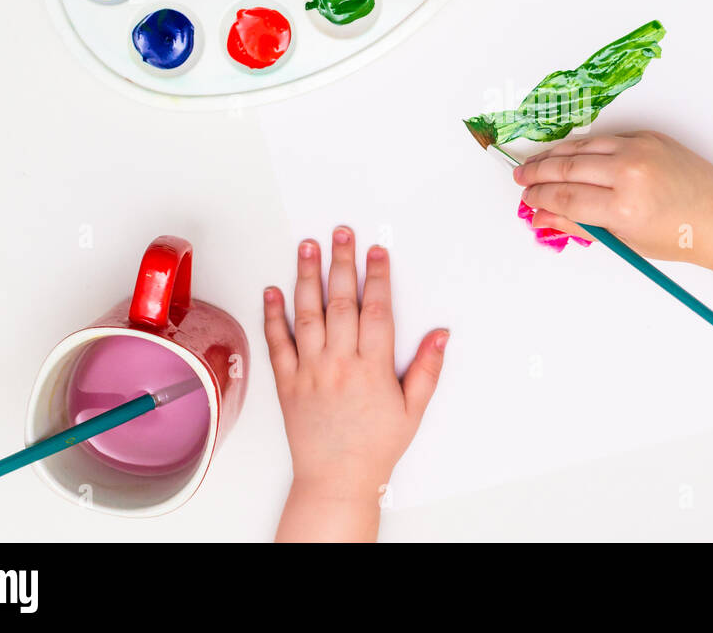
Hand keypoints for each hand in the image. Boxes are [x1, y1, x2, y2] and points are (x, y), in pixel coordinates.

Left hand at [263, 228, 447, 540]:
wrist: (336, 480)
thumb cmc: (375, 447)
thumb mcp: (413, 409)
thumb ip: (427, 368)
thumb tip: (441, 334)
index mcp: (373, 368)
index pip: (376, 310)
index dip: (378, 276)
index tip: (377, 251)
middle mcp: (339, 364)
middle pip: (341, 302)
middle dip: (342, 262)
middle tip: (341, 232)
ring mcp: (310, 372)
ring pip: (307, 314)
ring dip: (306, 277)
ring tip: (306, 246)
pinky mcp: (287, 383)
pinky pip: (277, 343)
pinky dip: (272, 315)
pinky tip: (272, 290)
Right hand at [513, 131, 712, 266]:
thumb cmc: (677, 236)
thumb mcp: (625, 240)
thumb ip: (580, 225)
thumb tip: (542, 217)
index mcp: (624, 207)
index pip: (566, 197)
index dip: (540, 197)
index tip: (527, 199)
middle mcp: (631, 173)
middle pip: (567, 167)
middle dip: (538, 173)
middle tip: (520, 178)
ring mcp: (641, 150)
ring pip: (582, 146)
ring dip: (554, 155)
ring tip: (535, 164)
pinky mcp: (649, 137)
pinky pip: (605, 139)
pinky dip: (582, 147)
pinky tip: (567, 155)